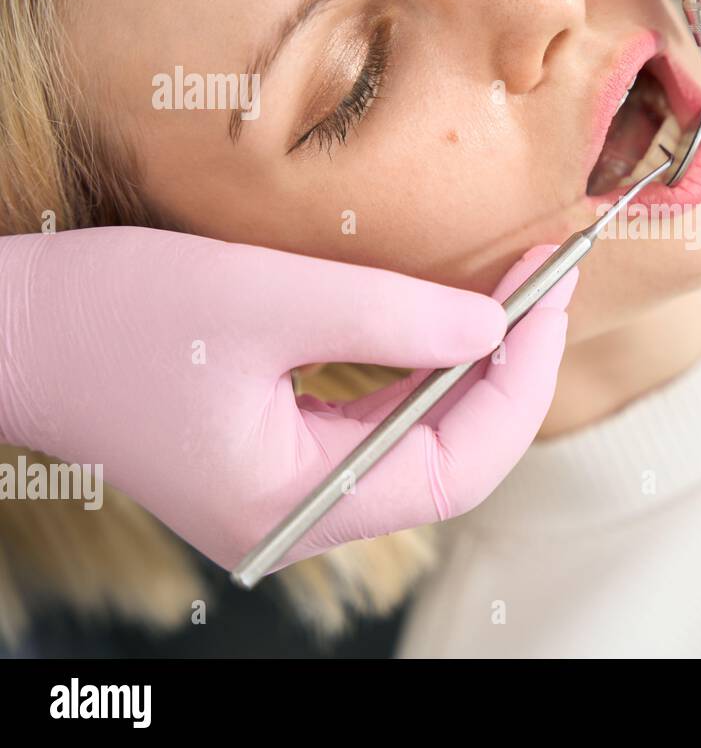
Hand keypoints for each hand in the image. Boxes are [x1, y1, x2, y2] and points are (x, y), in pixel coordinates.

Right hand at [0, 227, 573, 571]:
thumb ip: (389, 318)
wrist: (17, 329)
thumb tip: (498, 328)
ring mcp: (294, 487)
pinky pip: (384, 423)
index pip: (459, 467)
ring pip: (423, 440)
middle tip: (549, 282)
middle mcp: (304, 512)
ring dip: (477, 367)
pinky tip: (455, 318)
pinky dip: (428, 369)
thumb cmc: (116, 315)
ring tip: (519, 292)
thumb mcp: (265, 300)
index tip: (553, 294)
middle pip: (451, 458)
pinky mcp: (284, 452)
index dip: (523, 381)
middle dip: (512, 369)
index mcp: (299, 503)